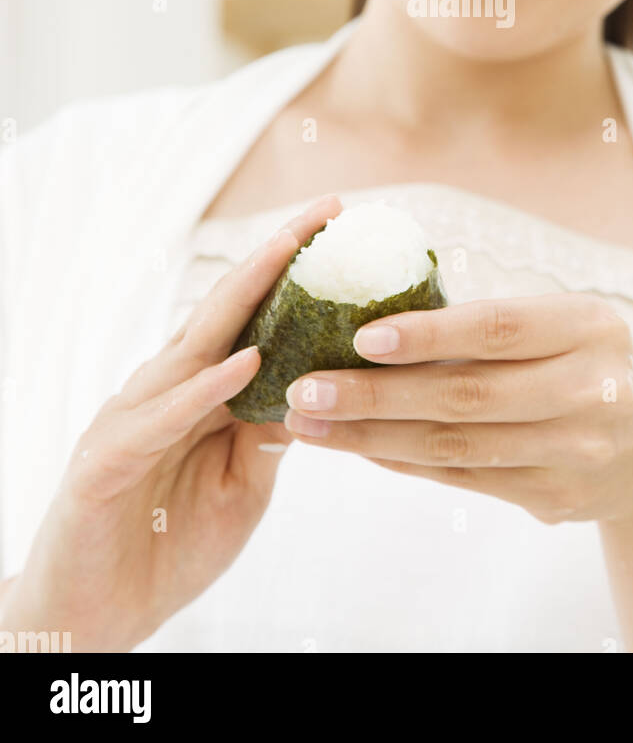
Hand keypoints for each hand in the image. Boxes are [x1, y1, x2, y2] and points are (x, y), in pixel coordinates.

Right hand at [4, 194, 342, 650]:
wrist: (97, 616)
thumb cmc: (168, 545)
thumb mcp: (242, 486)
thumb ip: (270, 436)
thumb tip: (320, 387)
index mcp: (195, 392)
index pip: (250, 318)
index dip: (290, 272)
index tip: (339, 227)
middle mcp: (163, 390)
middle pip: (224, 311)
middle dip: (274, 258)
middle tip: (323, 213)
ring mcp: (132, 418)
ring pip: (192, 346)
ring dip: (243, 299)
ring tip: (291, 254)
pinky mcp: (107, 461)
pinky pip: (163, 418)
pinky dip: (205, 390)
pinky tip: (246, 364)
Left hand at [284, 293, 632, 526]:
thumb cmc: (585, 361)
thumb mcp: (564, 323)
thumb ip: (494, 324)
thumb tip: (379, 309)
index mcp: (591, 327)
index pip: (499, 329)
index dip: (429, 334)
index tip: (361, 336)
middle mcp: (592, 391)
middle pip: (467, 396)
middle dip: (375, 396)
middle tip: (306, 389)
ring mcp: (577, 453)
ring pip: (455, 446)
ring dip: (372, 437)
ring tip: (312, 423)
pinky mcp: (557, 498)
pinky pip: (462, 479)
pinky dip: (403, 462)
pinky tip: (358, 447)